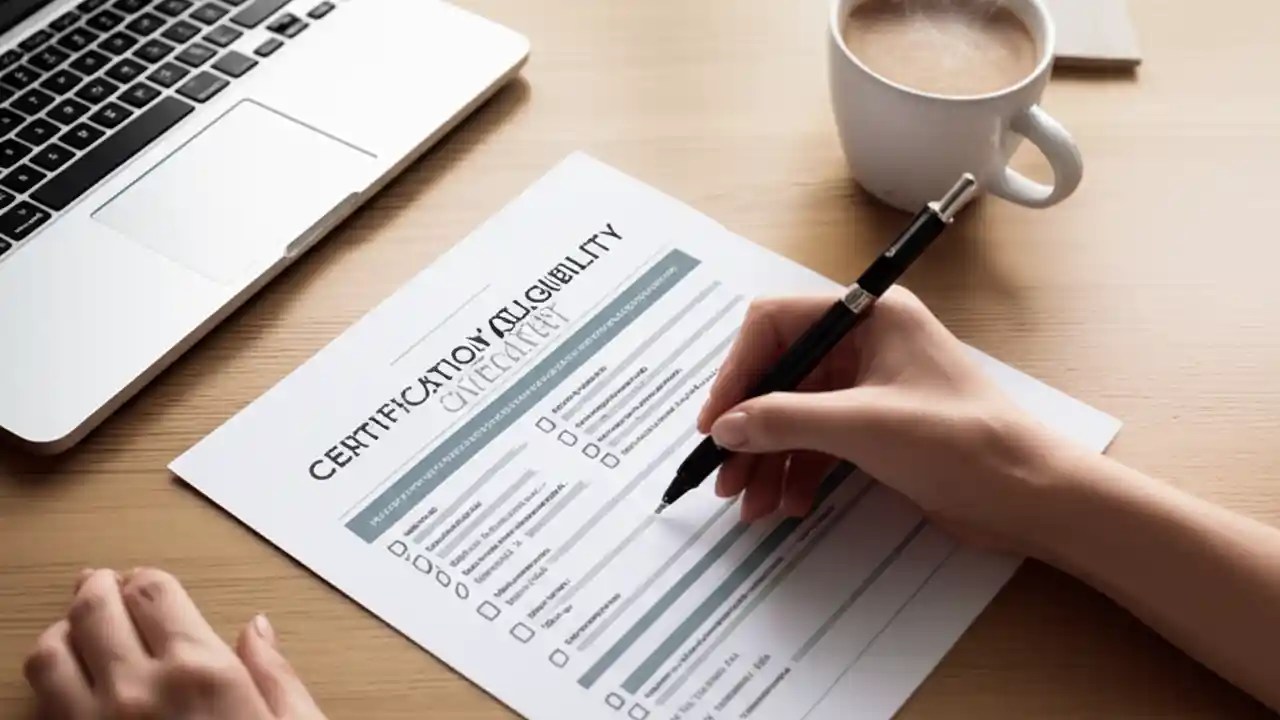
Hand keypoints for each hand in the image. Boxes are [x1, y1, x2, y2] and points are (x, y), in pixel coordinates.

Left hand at [23, 568, 326, 719]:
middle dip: (97, 589)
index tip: (147, 583)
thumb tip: (257, 631)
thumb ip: (277, 675)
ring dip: (60, 631)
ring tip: (73, 630)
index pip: (154, 591)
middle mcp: (138, 690)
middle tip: (101, 586)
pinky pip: (37, 706)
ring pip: (49, 653)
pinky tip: (64, 684)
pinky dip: (45, 684)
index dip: (146, 580)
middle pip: (94, 608)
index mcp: (202, 672)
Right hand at [697, 287, 1069, 550]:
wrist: (1029, 495)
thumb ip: (785, 421)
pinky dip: (797, 471)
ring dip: (768, 458)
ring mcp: (869, 387)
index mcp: (868, 316)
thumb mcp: (862, 426)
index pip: (776, 324)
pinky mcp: (876, 427)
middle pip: (781, 375)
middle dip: (749, 427)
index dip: (737, 371)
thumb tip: (726, 428)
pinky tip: (785, 504)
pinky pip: (818, 442)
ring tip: (749, 504)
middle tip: (723, 473)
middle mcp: (865, 343)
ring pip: (795, 415)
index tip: (716, 421)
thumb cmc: (961, 442)